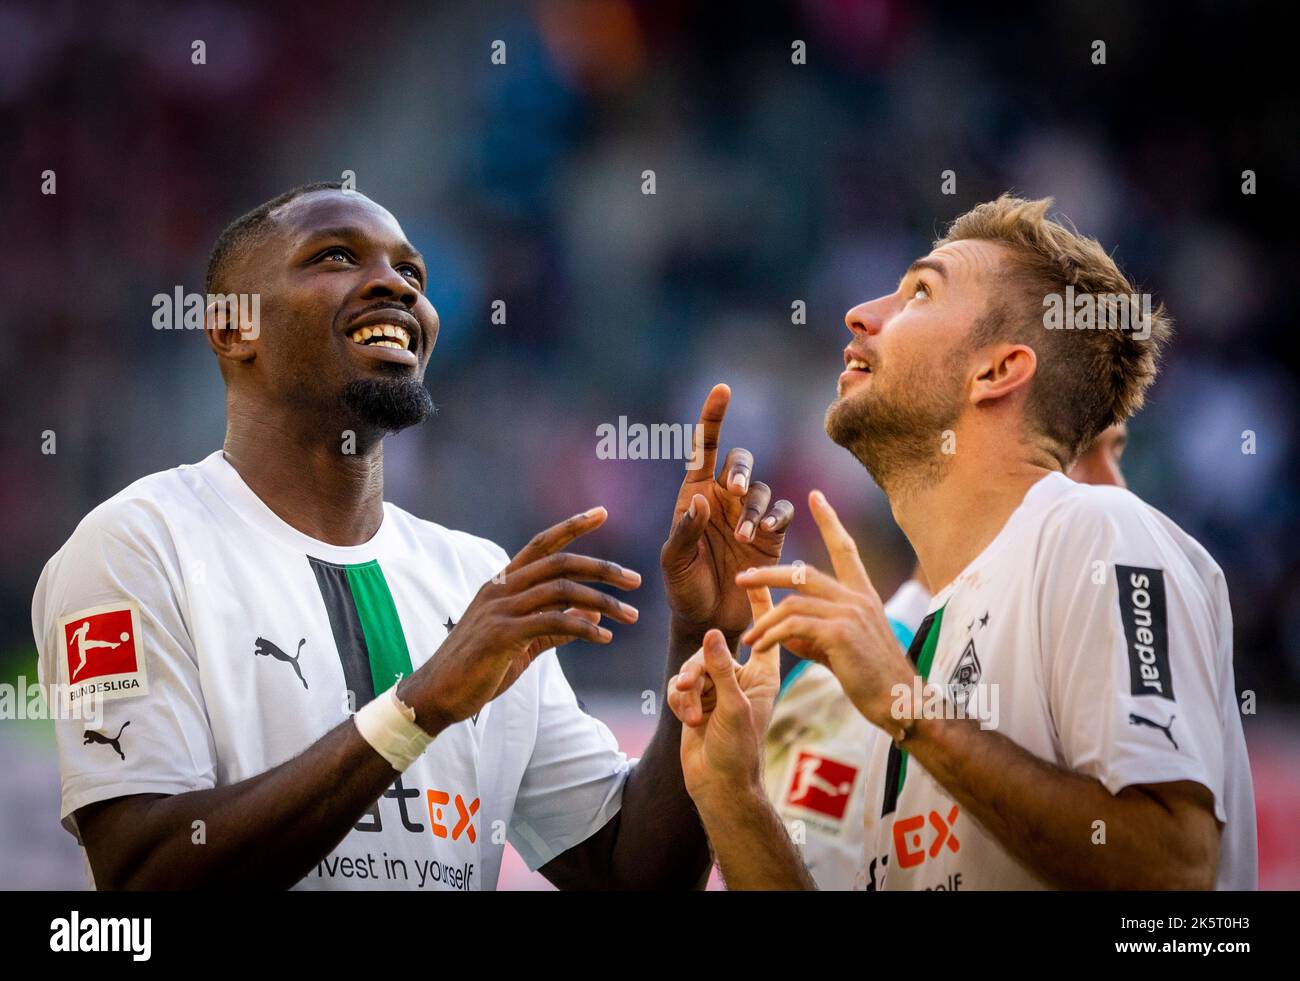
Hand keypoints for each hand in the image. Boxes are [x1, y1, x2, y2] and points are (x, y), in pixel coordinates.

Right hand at [400, 507, 640, 732]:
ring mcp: (500, 609)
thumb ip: (555, 625)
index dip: (572, 526)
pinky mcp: (502, 634)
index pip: (542, 544)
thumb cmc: (479, 667)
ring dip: (602, 602)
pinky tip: (604, 637)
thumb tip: (592, 610)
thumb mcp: (522, 641)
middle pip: (560, 563)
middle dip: (602, 569)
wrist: (438, 695)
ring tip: (630, 616)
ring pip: (562, 591)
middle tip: (635, 581)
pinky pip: (554, 623)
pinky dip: (584, 628)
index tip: (602, 512)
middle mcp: (501, 588)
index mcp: (503, 582)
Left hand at [660, 383, 793, 639]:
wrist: (710, 619)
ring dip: (754, 510)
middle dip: (740, 471)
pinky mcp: (772, 536)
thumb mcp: (674, 562)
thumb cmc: (684, 589)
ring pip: (761, 491)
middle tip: (734, 491)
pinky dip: (775, 518)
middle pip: (739, 463)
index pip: (705, 447)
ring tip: (743, 538)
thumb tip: (703, 501)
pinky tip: (766, 534)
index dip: (713, 417)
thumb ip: (685, 531)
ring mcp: (748, 516)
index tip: (723, 390)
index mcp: (694, 495)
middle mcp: (723, 499)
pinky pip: (781, 513)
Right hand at [667, 587, 779, 801]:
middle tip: (691, 684)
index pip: (764, 630)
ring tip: (691, 709)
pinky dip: (681, 701)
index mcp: (763, 674)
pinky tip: (688, 720)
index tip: (749, 577)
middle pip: (713, 648)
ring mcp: (718, 689)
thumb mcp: (733, 706)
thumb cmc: (738, 750)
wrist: (719, 785)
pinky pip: (681, 686)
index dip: (760, 603)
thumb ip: (721, 668)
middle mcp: (741, 678)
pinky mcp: (698, 702)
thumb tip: (713, 632)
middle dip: (698, 665)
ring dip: (687, 687)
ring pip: (692, 666)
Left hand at [736, 490, 915, 733]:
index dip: (829, 520)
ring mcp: (851, 612)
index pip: (844, 548)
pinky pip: (794, 625)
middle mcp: (858, 597)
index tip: (815, 496)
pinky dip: (772, 635)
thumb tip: (784, 632)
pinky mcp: (841, 632)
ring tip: (748, 637)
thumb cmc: (871, 679)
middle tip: (742, 579)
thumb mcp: (839, 650)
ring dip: (765, 620)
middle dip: (769, 574)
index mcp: (862, 595)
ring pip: (793, 601)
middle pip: (804, 572)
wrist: (900, 701)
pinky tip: (760, 647)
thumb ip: (812, 636)